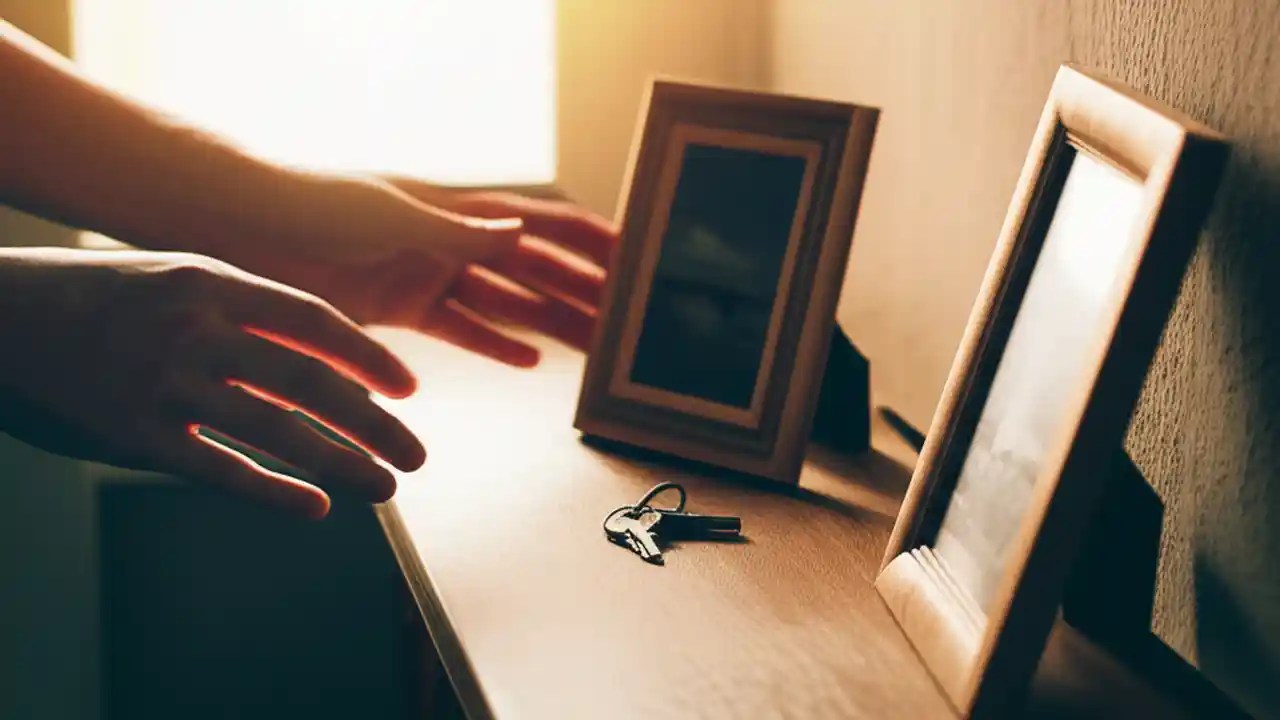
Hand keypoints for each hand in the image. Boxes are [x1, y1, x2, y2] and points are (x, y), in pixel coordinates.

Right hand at [0, 248, 425, 518]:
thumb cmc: (90, 296)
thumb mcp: (170, 276)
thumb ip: (240, 306)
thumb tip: (318, 347)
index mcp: (211, 281)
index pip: (315, 320)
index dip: (370, 358)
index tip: (408, 390)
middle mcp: (195, 329)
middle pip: (311, 381)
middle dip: (375, 423)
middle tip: (418, 455)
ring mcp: (163, 383)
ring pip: (277, 430)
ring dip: (342, 463)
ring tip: (386, 487)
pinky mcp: (131, 435)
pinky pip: (218, 469)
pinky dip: (274, 491)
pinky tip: (316, 508)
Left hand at [213, 174, 615, 366]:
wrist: (245, 230)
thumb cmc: (314, 205)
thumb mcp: (392, 218)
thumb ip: (459, 233)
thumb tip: (523, 235)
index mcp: (459, 210)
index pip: (542, 224)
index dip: (590, 240)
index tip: (636, 258)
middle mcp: (453, 241)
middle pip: (536, 271)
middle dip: (584, 293)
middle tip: (628, 321)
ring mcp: (430, 275)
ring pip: (508, 305)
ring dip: (552, 325)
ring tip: (595, 348)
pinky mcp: (403, 308)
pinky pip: (463, 329)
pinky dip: (496, 344)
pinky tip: (529, 362)